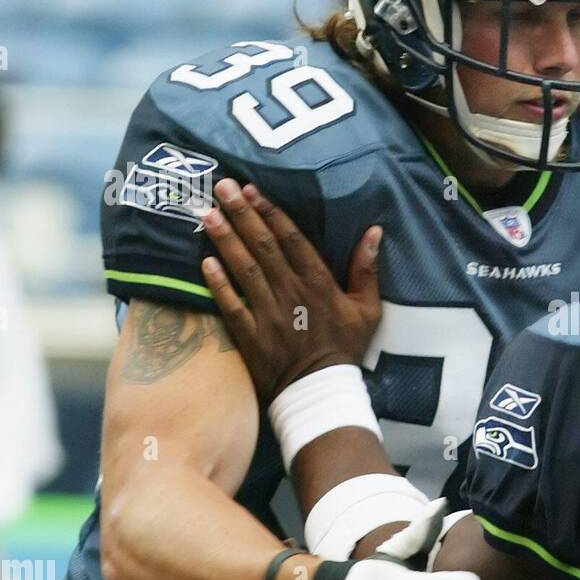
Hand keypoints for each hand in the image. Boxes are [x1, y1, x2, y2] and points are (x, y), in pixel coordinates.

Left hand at [200, 180, 381, 404]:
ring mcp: (268, 314)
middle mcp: (291, 293)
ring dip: (225, 240)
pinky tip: (204, 261)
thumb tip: (374, 231)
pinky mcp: (250, 335)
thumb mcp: (368, 310)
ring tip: (208, 214)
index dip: (271, 213)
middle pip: (263, 247)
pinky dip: (217, 283)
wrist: (321, 392)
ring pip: (244, 269)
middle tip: (222, 187)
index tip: (252, 190)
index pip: (292, 241)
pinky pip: (230, 305)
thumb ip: (367, 270)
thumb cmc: (345, 349)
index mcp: (319, 284)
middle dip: (242, 214)